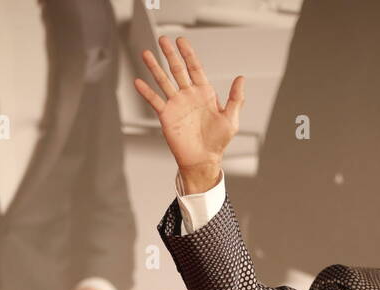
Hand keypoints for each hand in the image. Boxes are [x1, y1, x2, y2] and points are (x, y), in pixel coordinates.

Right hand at [134, 36, 243, 192]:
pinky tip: (139, 82)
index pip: (194, 68)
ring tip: (147, 54)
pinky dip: (146, 91)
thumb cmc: (217, 142)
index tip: (181, 41)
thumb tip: (241, 79)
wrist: (203, 160)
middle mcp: (188, 96)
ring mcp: (176, 105)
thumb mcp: (231, 119)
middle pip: (177, 69)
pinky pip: (155, 101)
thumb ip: (235, 98)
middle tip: (163, 39)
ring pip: (163, 81)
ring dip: (155, 67)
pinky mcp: (166, 116)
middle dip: (170, 54)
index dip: (188, 54)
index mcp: (204, 93)